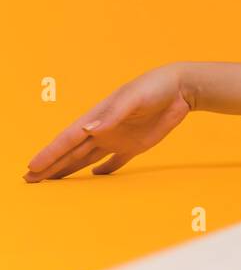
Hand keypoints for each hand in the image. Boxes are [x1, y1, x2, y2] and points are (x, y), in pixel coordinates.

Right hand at [24, 64, 193, 180]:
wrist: (180, 89)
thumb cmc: (154, 88)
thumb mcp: (134, 98)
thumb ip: (112, 114)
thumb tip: (89, 129)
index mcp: (97, 117)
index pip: (67, 139)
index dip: (49, 154)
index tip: (32, 168)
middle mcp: (103, 130)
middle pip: (71, 152)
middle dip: (51, 166)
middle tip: (30, 181)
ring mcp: (118, 138)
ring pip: (87, 158)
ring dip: (69, 169)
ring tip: (52, 181)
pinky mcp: (135, 145)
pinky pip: (115, 162)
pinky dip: (104, 171)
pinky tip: (94, 177)